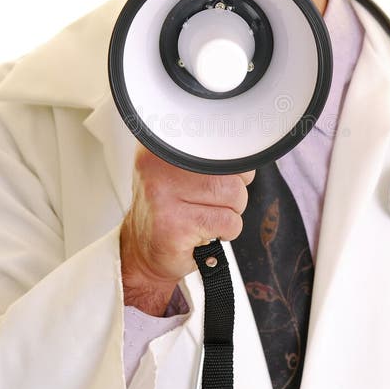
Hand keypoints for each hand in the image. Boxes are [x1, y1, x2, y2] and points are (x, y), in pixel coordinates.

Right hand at [120, 144, 254, 314]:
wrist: (142, 250)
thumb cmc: (170, 209)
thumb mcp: (180, 171)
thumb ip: (210, 154)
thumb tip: (247, 152)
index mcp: (162, 145)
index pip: (218, 138)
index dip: (230, 161)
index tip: (219, 175)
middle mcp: (157, 165)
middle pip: (231, 167)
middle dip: (233, 191)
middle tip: (209, 202)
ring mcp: (163, 196)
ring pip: (234, 194)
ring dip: (230, 212)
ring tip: (206, 216)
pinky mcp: (174, 226)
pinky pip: (229, 222)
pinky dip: (227, 231)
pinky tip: (204, 231)